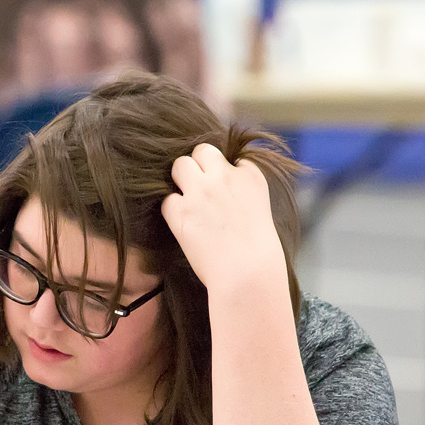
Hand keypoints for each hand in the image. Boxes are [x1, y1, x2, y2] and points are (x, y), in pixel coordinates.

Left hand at [161, 143, 286, 297]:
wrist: (248, 273)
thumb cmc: (255, 251)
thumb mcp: (257, 208)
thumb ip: (239, 189)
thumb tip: (215, 184)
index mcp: (250, 176)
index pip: (229, 157)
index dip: (222, 173)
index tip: (223, 193)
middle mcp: (226, 177)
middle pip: (201, 151)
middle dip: (197, 167)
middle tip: (199, 193)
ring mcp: (202, 191)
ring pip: (180, 165)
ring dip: (181, 182)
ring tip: (190, 206)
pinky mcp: (182, 211)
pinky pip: (167, 200)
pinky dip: (172, 212)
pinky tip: (185, 227)